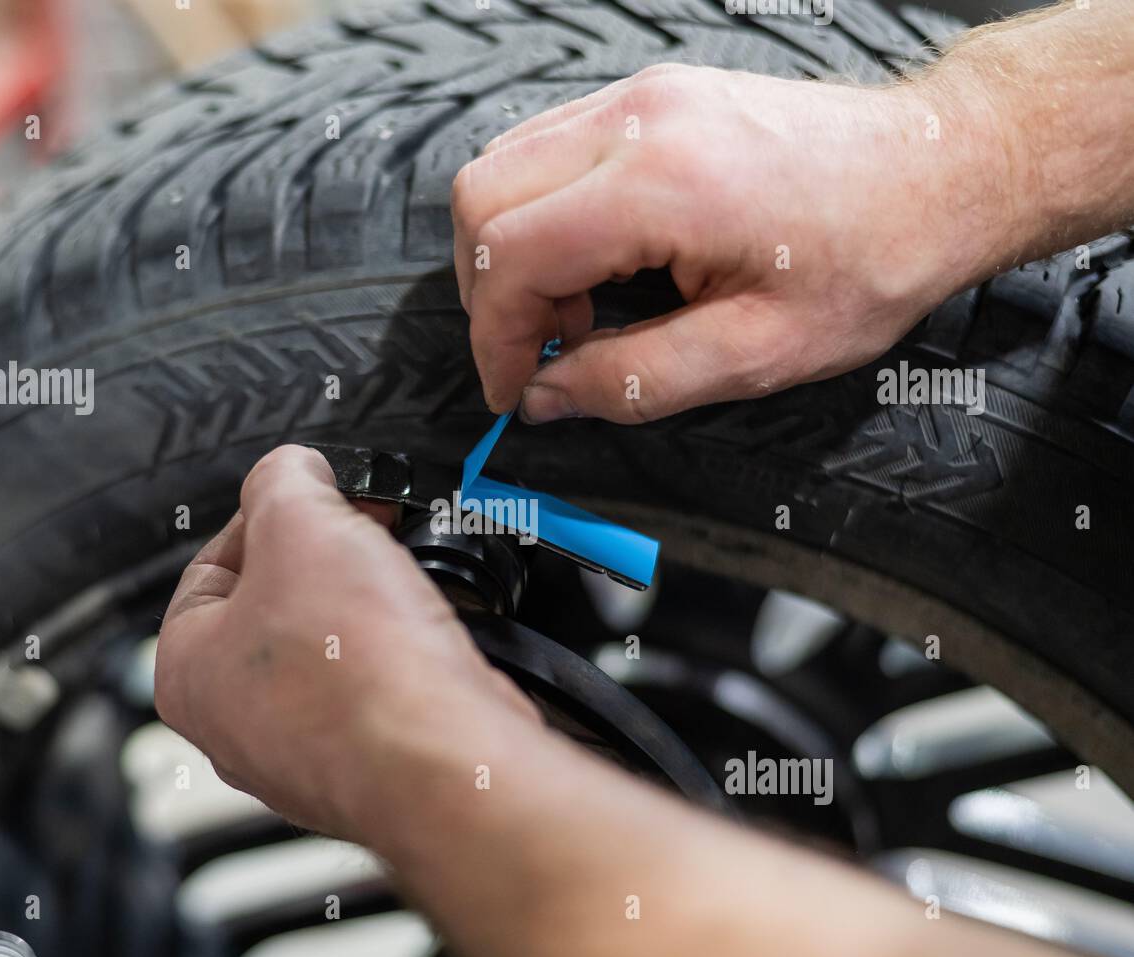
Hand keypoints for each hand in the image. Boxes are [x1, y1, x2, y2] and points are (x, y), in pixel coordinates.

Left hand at [153, 445, 536, 839]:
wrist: (443, 757)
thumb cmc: (357, 669)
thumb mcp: (300, 519)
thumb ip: (284, 478)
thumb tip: (294, 470)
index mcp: (186, 672)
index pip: (210, 566)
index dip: (267, 514)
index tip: (311, 496)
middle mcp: (235, 727)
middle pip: (273, 609)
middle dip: (325, 560)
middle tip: (364, 531)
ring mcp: (305, 755)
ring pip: (328, 654)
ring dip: (366, 607)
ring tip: (398, 581)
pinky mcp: (370, 767)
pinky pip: (375, 693)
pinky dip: (399, 658)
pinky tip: (423, 639)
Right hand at [451, 63, 1017, 422]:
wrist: (937, 172)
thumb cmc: (872, 254)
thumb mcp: (756, 352)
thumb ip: (633, 381)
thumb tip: (547, 396)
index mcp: (662, 181)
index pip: (507, 251)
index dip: (494, 336)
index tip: (514, 388)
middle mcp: (638, 120)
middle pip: (481, 198)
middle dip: (490, 294)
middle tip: (539, 355)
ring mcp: (641, 97)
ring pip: (503, 167)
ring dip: (512, 256)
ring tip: (575, 315)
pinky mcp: (650, 99)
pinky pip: (547, 152)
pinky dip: (543, 220)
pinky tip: (594, 268)